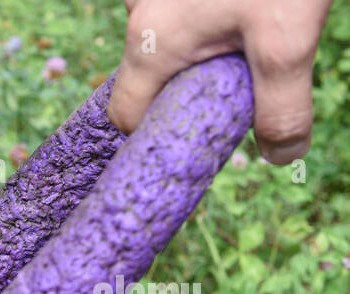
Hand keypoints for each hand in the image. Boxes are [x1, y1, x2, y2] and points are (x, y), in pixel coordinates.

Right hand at [108, 0, 332, 163]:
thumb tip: (280, 156)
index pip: (126, 113)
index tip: (190, 136)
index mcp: (152, 43)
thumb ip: (282, 106)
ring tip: (247, 35)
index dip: (152, 134)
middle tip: (231, 85)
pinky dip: (205, 14)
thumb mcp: (288, 40)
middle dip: (183, 85)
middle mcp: (142, 12)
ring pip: (167, 32)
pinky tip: (242, 5)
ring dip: (198, 45)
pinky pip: (181, 6)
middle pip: (148, 70)